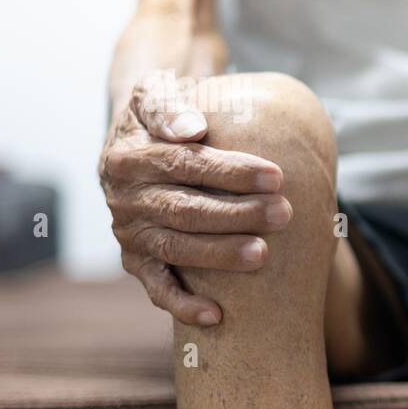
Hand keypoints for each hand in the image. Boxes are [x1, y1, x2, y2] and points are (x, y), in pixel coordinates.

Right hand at [99, 73, 290, 325]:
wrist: (139, 135)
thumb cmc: (164, 113)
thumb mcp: (156, 92)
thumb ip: (167, 104)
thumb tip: (191, 129)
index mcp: (127, 157)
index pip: (183, 164)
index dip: (230, 171)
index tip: (277, 175)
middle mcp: (123, 198)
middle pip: (185, 209)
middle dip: (237, 214)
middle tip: (284, 214)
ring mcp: (129, 233)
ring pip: (177, 249)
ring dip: (220, 255)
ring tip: (263, 255)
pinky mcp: (136, 261)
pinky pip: (158, 288)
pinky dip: (184, 305)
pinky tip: (217, 316)